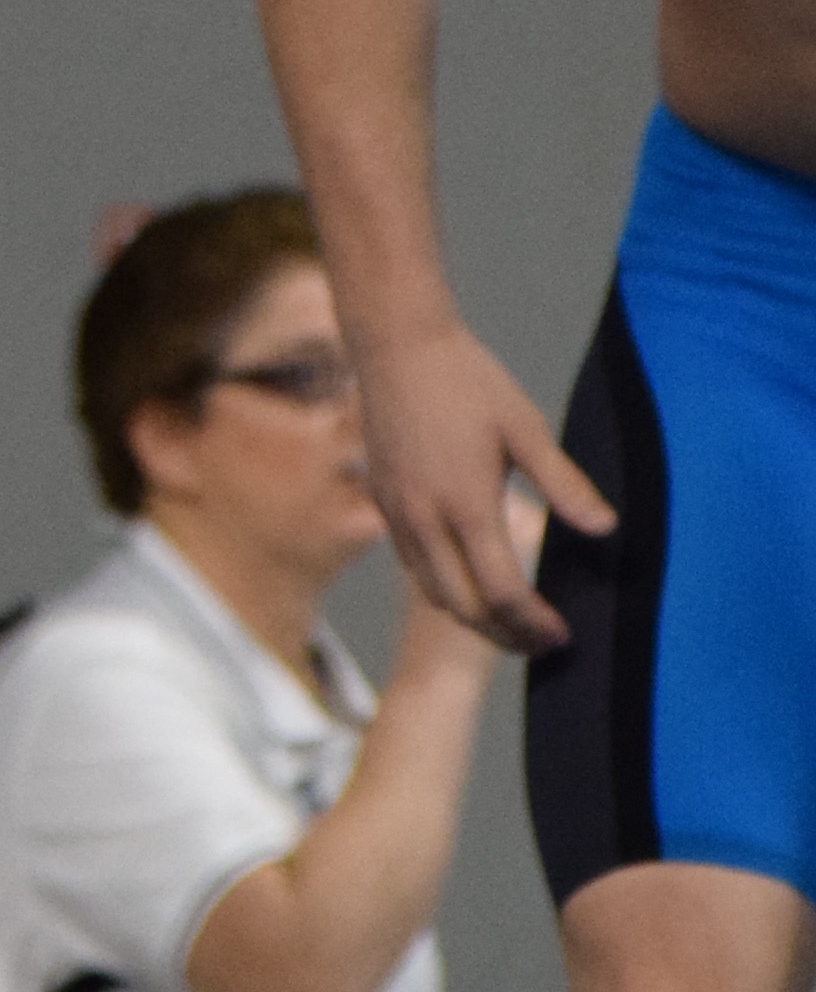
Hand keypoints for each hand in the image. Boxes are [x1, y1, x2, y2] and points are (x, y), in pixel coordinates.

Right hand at [356, 321, 602, 653]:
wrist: (396, 347)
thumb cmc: (467, 381)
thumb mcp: (525, 427)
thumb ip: (564, 484)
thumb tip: (606, 529)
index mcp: (466, 504)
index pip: (503, 591)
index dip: (535, 623)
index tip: (562, 634)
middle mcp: (426, 521)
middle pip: (466, 608)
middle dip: (506, 636)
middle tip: (542, 644)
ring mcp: (399, 516)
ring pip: (435, 594)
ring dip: (474, 618)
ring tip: (511, 624)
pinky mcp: (385, 505)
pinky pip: (414, 568)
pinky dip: (446, 590)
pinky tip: (471, 580)